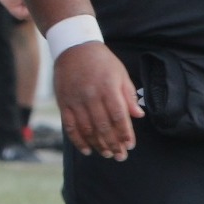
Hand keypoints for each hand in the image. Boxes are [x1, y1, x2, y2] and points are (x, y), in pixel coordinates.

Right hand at [54, 43, 142, 160]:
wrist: (74, 47)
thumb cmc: (102, 61)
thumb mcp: (120, 74)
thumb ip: (128, 96)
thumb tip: (139, 115)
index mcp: (108, 87)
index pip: (118, 116)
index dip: (125, 133)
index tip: (130, 145)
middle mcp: (91, 95)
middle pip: (103, 126)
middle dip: (113, 144)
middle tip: (120, 156)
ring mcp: (76, 99)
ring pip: (87, 129)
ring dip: (98, 144)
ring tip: (106, 154)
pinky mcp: (63, 102)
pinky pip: (70, 126)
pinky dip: (78, 140)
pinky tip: (87, 150)